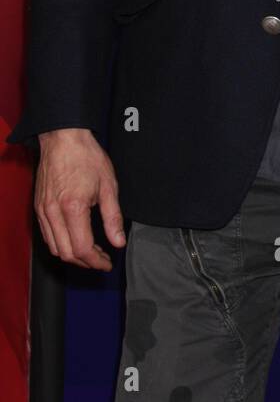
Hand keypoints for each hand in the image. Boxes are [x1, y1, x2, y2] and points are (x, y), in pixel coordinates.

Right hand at [35, 128, 125, 269]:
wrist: (63, 138)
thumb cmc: (87, 157)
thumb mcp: (109, 186)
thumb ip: (113, 218)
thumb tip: (118, 242)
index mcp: (73, 207)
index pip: (82, 248)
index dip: (96, 261)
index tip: (107, 263)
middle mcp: (53, 213)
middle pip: (66, 253)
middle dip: (86, 262)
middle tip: (102, 260)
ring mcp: (42, 211)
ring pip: (54, 247)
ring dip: (73, 255)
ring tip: (91, 252)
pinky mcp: (38, 207)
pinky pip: (47, 235)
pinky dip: (60, 244)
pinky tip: (75, 239)